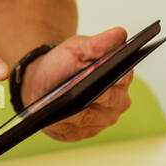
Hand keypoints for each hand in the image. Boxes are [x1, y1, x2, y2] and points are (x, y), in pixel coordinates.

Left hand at [20, 27, 132, 141]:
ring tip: (62, 105)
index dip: (112, 74)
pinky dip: (64, 124)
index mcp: (121, 77)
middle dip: (94, 95)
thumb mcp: (76, 48)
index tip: (100, 71)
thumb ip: (97, 43)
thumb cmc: (64, 64)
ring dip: (76, 112)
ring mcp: (103, 119)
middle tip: (78, 90)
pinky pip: (76, 131)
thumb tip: (120, 33)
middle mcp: (118, 101)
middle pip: (109, 101)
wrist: (43, 82)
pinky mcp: (86, 132)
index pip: (122, 77)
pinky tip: (54, 118)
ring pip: (92, 118)